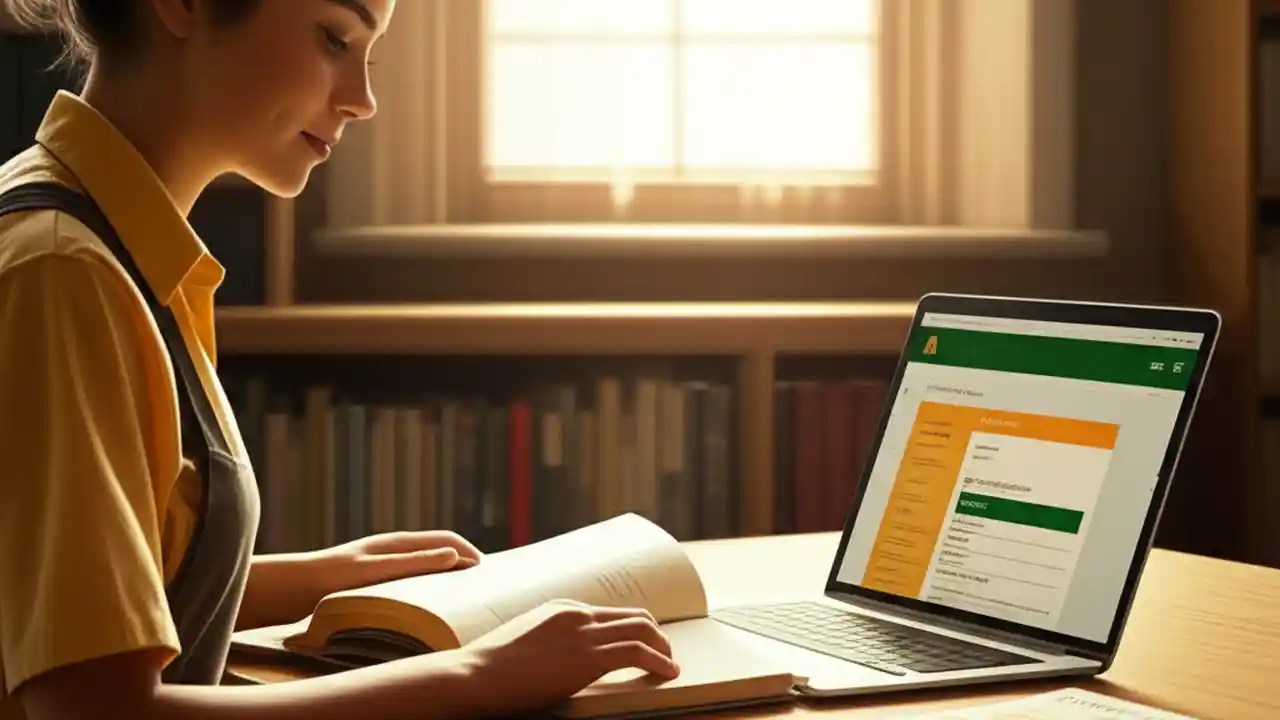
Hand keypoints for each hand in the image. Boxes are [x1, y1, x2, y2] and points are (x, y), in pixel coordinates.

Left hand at [315, 530, 483, 593]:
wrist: (291, 588)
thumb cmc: (331, 578)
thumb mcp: (375, 570)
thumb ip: (414, 562)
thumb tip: (454, 556)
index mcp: (398, 543)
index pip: (447, 540)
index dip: (470, 553)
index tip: (489, 572)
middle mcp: (394, 551)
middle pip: (440, 552)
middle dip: (464, 564)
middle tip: (483, 587)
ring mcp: (385, 565)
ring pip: (427, 567)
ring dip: (447, 577)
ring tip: (462, 599)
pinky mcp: (375, 581)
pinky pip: (412, 581)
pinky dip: (429, 589)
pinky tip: (427, 607)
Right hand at [458, 600, 679, 715]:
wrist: (475, 676)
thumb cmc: (489, 668)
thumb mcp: (524, 642)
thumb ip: (549, 642)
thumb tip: (563, 660)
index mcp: (562, 608)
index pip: (610, 614)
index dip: (633, 629)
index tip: (644, 643)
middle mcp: (577, 614)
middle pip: (634, 616)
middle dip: (655, 634)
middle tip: (665, 652)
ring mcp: (583, 633)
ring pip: (642, 630)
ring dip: (663, 648)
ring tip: (670, 665)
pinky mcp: (588, 657)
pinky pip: (638, 653)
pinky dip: (659, 661)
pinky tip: (668, 673)